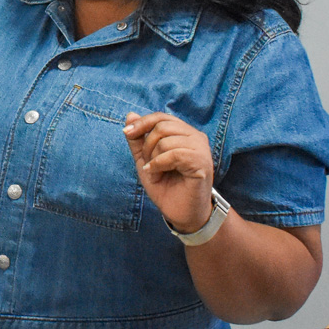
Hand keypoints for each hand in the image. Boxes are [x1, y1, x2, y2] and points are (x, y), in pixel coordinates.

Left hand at [123, 111, 215, 234]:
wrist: (181, 213)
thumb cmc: (167, 187)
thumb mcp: (146, 160)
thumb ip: (138, 140)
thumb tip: (130, 115)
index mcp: (184, 133)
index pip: (161, 117)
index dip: (142, 123)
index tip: (126, 133)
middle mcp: (196, 137)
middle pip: (162, 126)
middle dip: (147, 146)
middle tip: (148, 165)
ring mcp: (201, 149)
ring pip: (166, 141)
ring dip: (154, 159)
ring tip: (157, 174)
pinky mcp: (202, 163)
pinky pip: (174, 154)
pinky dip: (159, 165)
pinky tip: (158, 175)